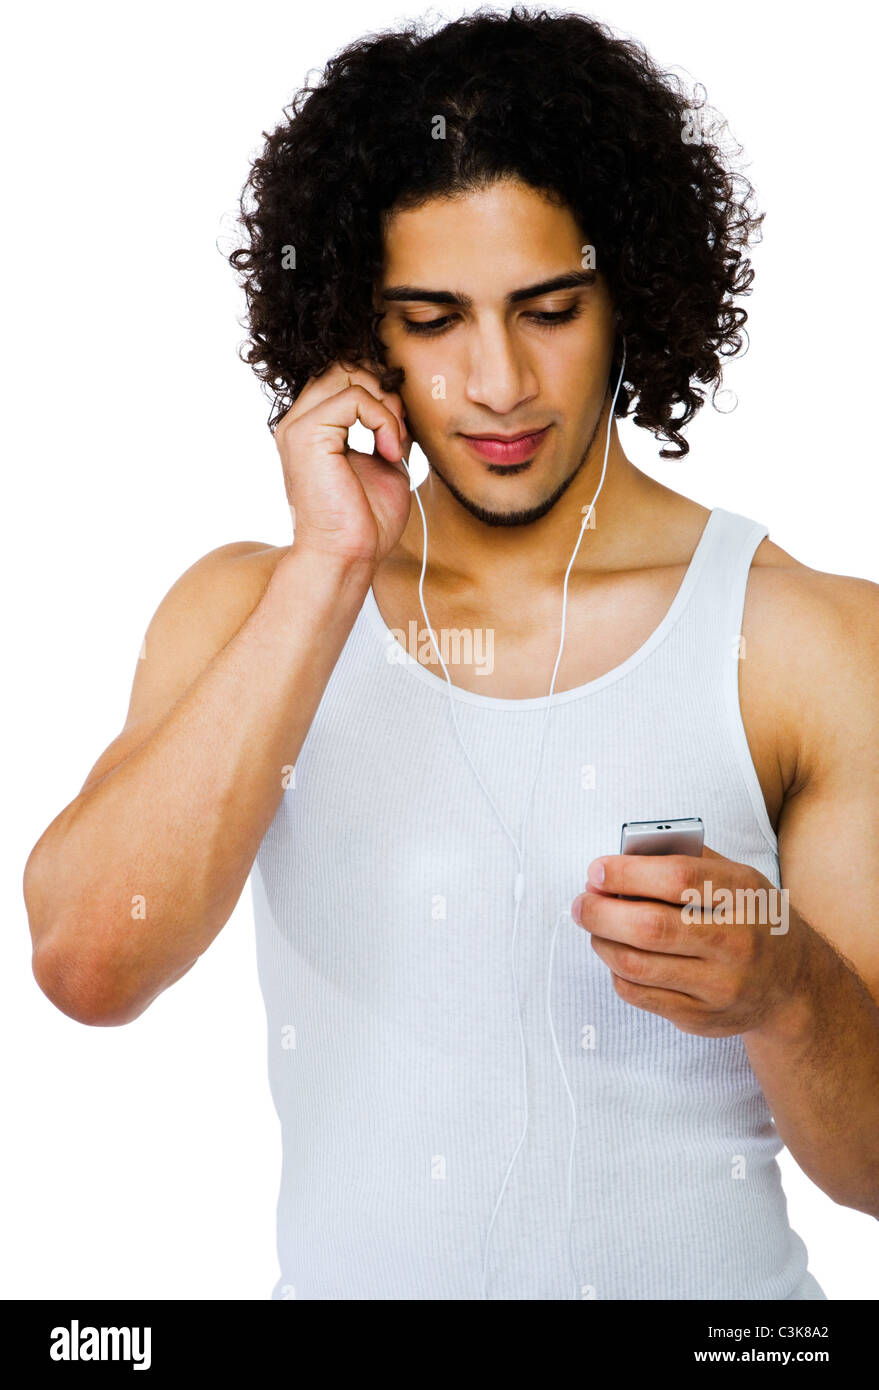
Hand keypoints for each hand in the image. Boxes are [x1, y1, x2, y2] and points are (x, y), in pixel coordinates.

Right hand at [273, 359, 413, 567]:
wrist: (348, 556)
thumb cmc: (365, 521)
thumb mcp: (386, 464)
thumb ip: (387, 429)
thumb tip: (402, 402)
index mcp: (313, 427)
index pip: (343, 375)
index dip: (378, 387)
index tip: (400, 425)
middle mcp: (298, 421)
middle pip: (344, 366)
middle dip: (383, 390)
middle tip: (400, 432)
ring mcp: (298, 426)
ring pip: (347, 374)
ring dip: (386, 405)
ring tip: (395, 445)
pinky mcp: (307, 434)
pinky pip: (354, 398)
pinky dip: (383, 420)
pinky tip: (390, 453)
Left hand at [571, 846, 810, 1036]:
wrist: (793, 984)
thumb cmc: (750, 918)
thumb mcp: (736, 879)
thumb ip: (687, 861)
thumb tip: (622, 857)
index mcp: (742, 896)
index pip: (677, 879)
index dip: (627, 873)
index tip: (597, 870)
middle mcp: (735, 943)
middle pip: (650, 927)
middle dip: (602, 912)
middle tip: (581, 902)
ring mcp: (720, 986)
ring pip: (637, 965)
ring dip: (602, 941)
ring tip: (594, 925)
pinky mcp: (701, 1017)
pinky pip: (639, 995)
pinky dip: (617, 971)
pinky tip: (617, 955)